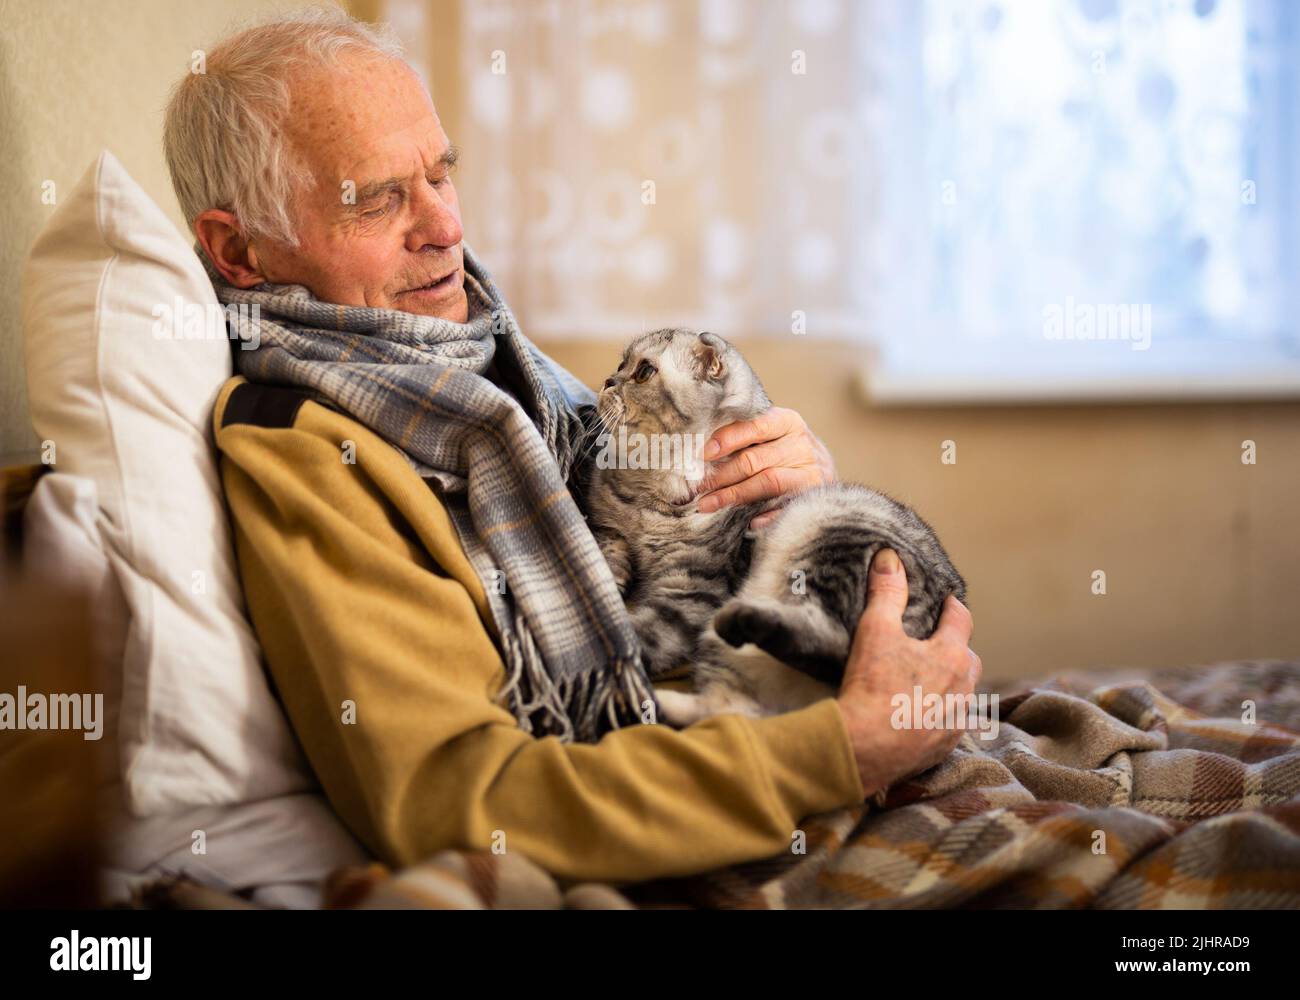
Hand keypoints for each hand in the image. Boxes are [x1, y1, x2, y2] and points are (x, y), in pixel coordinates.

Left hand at [695, 407, 835, 527]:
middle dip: (722, 475)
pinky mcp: (812, 495)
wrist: (823, 465)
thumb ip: (744, 433)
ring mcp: (809, 471)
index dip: (727, 439)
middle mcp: (800, 445)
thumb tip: (702, 450)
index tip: (703, 454)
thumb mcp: (771, 432)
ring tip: (707, 505)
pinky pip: (785, 507)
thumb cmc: (784, 446)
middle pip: (755, 460)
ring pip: (766, 482)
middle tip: (698, 487)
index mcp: (787, 422)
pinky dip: (766, 515)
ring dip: (734, 495)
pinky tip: (748, 521)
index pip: (754, 427)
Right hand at [835, 548, 980, 799]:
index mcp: (951, 656)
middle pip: (968, 659)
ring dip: (949, 684)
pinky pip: (950, 724)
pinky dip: (939, 716)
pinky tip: (920, 715)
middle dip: (954, 648)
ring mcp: (955, 720)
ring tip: (927, 680)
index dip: (953, 607)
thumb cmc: (873, 686)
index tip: (948, 600)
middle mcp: (962, 688)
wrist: (865, 748)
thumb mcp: (875, 630)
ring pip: (962, 694)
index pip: (961, 620)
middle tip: (934, 642)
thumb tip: (890, 557)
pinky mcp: (943, 747)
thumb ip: (886, 592)